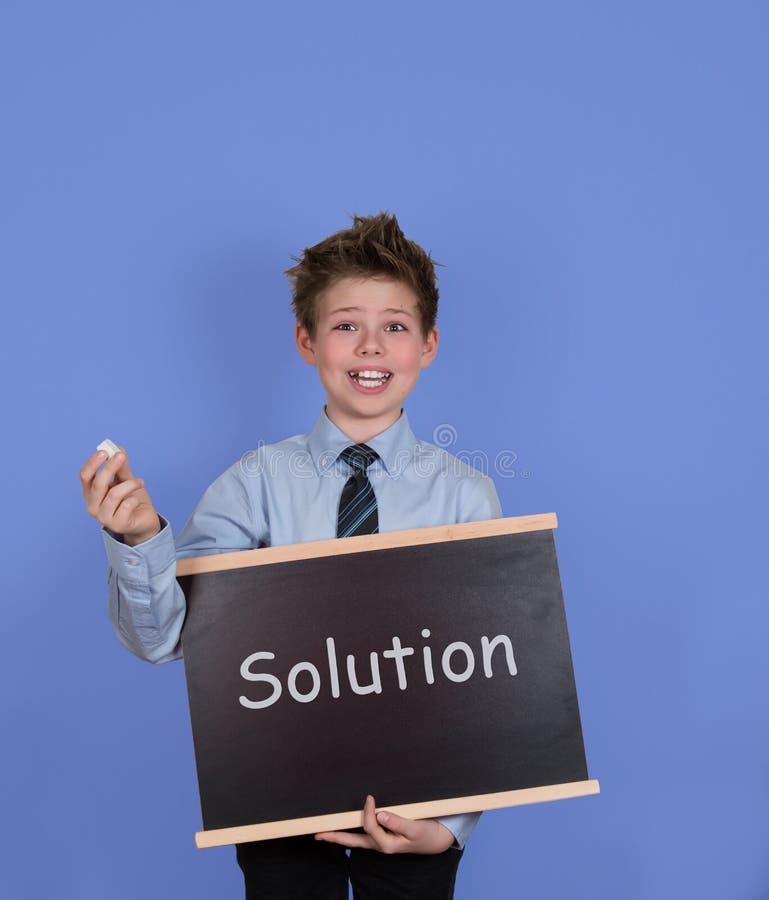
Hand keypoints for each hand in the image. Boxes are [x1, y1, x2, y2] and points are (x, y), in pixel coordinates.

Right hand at [80, 446, 160, 545]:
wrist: (144, 521)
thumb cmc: (132, 499)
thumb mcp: (126, 480)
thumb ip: (121, 467)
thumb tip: (118, 449)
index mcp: (91, 493)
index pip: (85, 476)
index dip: (93, 463)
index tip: (105, 451)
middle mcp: (93, 505)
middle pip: (98, 483)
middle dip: (109, 467)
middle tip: (121, 456)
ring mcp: (103, 517)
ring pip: (113, 494)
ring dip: (130, 484)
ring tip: (140, 482)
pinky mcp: (117, 525)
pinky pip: (126, 505)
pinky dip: (134, 498)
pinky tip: (137, 500)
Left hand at [315, 795, 454, 854]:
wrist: (436, 839)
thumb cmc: (426, 834)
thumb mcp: (415, 829)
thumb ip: (398, 823)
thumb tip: (380, 815)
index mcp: (387, 845)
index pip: (370, 827)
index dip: (367, 812)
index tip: (369, 797)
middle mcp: (380, 844)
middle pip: (353, 841)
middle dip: (335, 837)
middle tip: (317, 834)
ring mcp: (380, 841)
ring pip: (356, 838)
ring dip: (341, 834)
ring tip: (325, 830)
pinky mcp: (383, 835)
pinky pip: (365, 832)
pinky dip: (354, 827)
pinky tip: (346, 823)